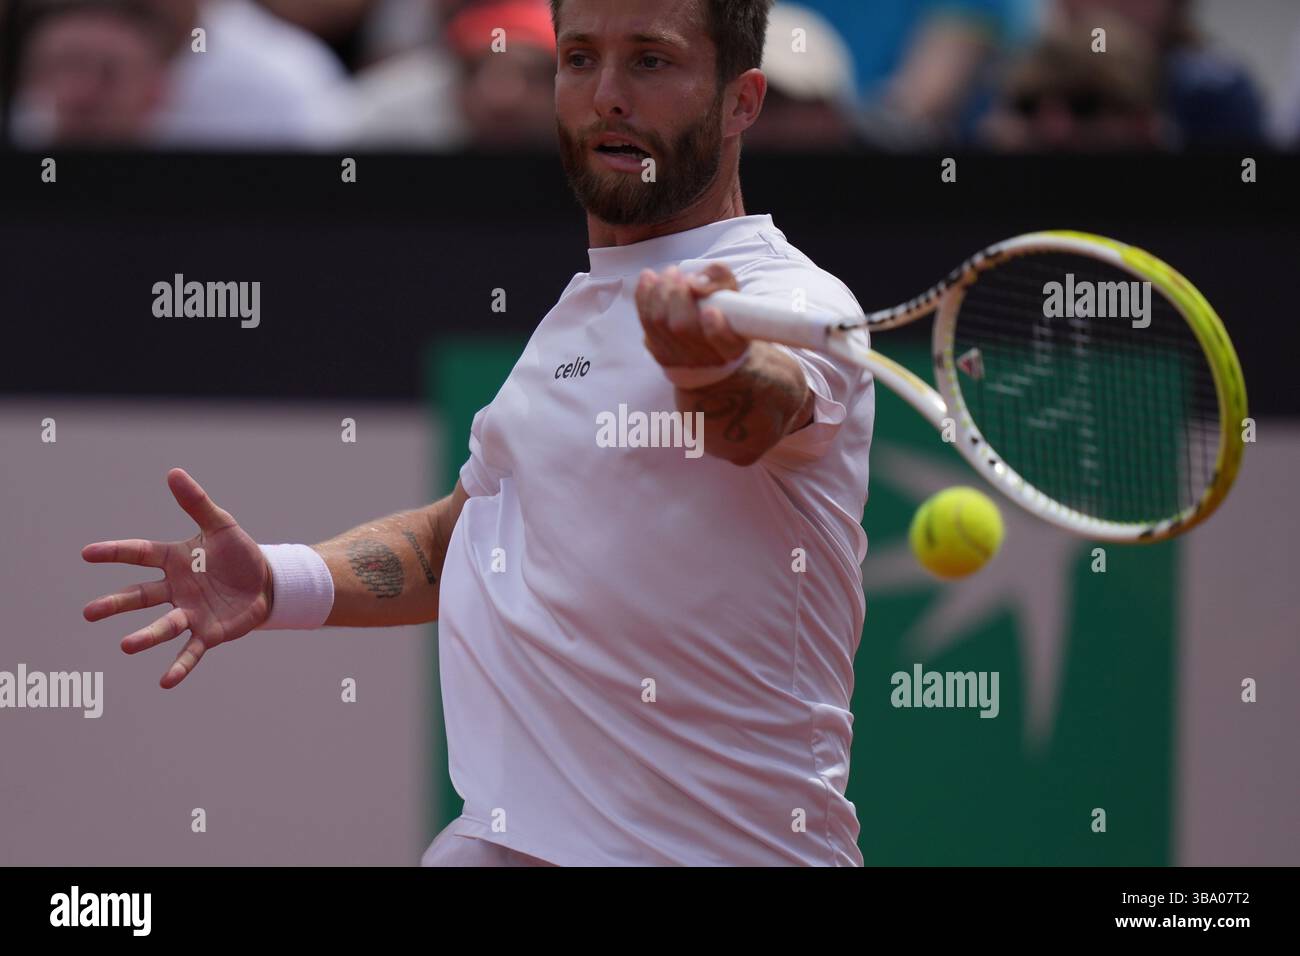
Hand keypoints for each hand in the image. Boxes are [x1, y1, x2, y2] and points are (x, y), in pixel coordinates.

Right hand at [81, 468, 271, 688]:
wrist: (268, 582)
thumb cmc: (239, 553)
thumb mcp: (222, 524)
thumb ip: (197, 503)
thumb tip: (173, 473)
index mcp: (174, 560)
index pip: (139, 553)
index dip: (114, 553)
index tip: (86, 554)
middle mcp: (175, 589)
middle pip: (140, 596)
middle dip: (115, 604)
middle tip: (89, 612)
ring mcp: (190, 613)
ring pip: (163, 626)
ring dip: (145, 636)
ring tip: (125, 646)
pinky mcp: (209, 633)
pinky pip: (191, 651)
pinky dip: (179, 666)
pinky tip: (165, 682)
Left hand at [635, 263, 748, 369]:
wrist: (706, 339)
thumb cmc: (723, 308)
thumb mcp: (730, 289)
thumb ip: (719, 278)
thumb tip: (695, 283)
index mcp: (733, 347)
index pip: (725, 344)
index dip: (715, 330)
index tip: (710, 310)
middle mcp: (707, 359)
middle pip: (682, 327)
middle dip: (677, 294)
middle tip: (679, 273)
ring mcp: (681, 359)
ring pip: (660, 322)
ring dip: (660, 291)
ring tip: (670, 272)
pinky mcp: (661, 353)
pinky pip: (646, 322)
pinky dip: (644, 296)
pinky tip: (649, 277)